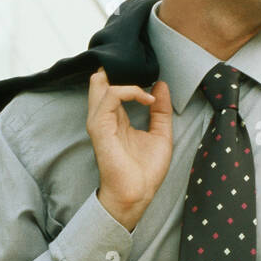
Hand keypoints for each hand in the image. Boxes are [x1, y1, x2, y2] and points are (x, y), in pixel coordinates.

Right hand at [87, 70, 172, 230]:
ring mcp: (99, 121)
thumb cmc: (145, 172)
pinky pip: (111, 96)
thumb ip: (160, 109)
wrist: (136, 195)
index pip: (112, 84)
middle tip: (142, 64)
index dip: (128, 72)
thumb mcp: (161, 134)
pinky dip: (130, 91)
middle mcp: (104, 117)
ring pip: (100, 82)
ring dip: (125, 76)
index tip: (150, 70)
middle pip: (100, 79)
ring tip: (146, 83)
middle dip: (119, 66)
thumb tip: (161, 84)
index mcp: (115, 118)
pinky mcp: (100, 127)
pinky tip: (147, 98)